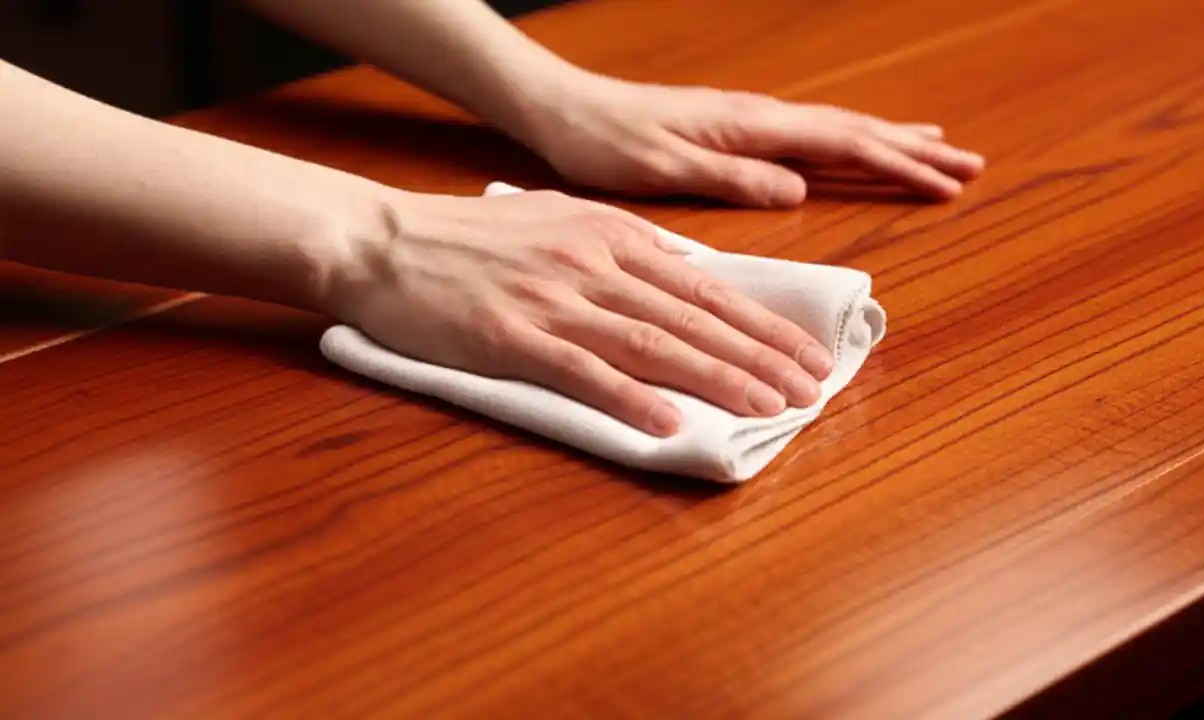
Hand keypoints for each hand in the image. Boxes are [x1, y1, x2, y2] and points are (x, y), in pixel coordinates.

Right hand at [329, 189, 834, 435]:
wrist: (381, 242)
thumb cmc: (469, 237)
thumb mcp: (557, 219)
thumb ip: (621, 246)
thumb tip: (683, 274)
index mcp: (611, 234)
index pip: (707, 287)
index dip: (764, 325)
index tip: (809, 354)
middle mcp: (594, 263)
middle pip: (695, 318)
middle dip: (762, 357)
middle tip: (812, 390)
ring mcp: (554, 300)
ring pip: (655, 343)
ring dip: (719, 378)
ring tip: (769, 408)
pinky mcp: (511, 337)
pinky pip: (581, 371)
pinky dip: (629, 397)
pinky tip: (669, 424)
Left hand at [514, 74, 983, 206]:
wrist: (563, 109)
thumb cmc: (604, 142)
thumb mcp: (663, 167)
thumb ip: (732, 178)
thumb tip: (799, 190)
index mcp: (750, 126)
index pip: (842, 144)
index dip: (898, 164)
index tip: (948, 182)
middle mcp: (759, 117)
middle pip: (854, 131)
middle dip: (914, 151)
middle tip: (971, 166)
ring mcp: (749, 121)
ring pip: (838, 130)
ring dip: (891, 143)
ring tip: (940, 151)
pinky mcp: (735, 131)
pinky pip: (810, 137)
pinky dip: (849, 144)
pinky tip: (858, 149)